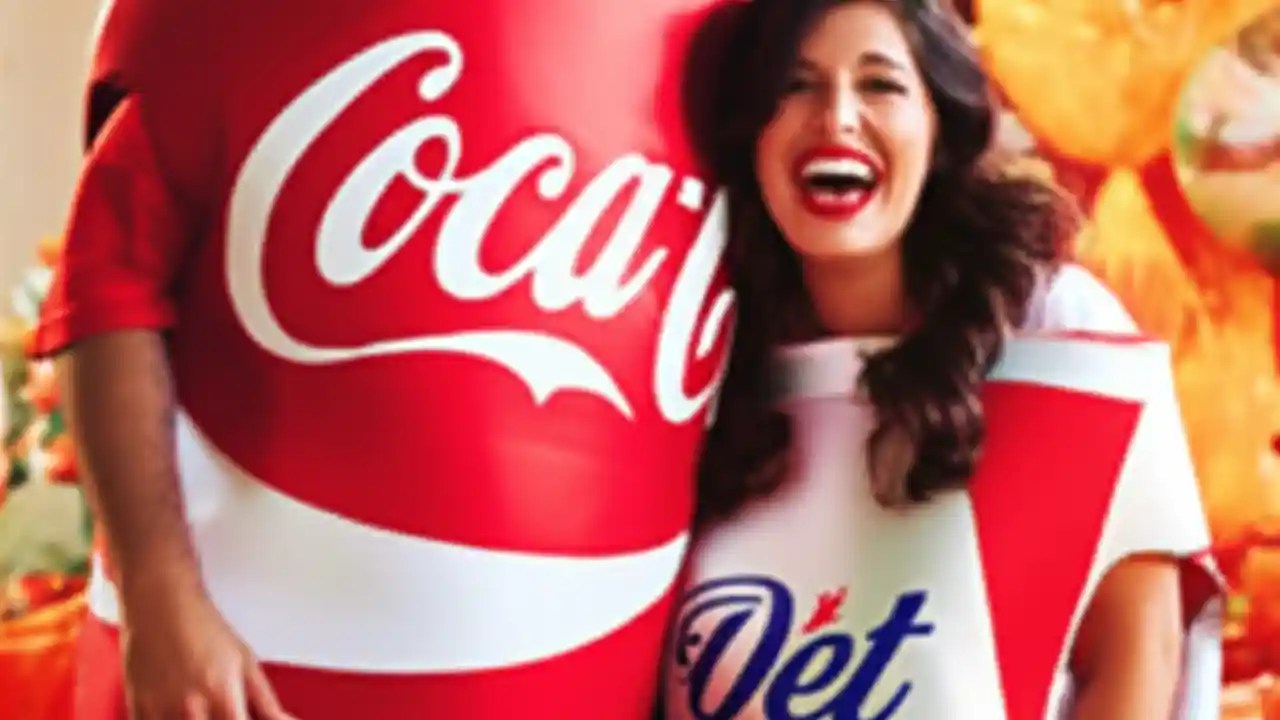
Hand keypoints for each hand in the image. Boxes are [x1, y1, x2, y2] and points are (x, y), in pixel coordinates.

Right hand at [120, 585, 296, 719]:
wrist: (161, 604)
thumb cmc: (203, 628)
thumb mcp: (245, 663)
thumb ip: (267, 702)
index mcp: (223, 696)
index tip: (245, 719)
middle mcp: (190, 708)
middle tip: (224, 713)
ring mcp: (160, 711)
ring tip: (203, 711)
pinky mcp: (138, 710)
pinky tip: (181, 712)